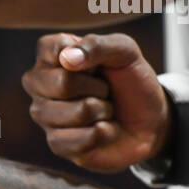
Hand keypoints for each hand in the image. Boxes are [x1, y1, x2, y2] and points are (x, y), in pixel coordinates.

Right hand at [22, 32, 170, 172]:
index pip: (52, 50)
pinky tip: (104, 129)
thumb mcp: (125, 52)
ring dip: (103, 111)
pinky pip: (79, 139)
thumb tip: (67, 59)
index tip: (98, 64)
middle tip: (105, 90)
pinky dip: (104, 134)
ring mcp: (44, 115)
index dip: (86, 58)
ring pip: (76, 113)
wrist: (150, 119)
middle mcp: (39, 84)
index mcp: (50, 55)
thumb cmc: (131, 80)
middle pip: (63, 84)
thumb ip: (97, 45)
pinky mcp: (56, 143)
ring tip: (105, 109)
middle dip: (98, 88)